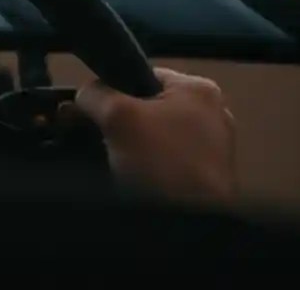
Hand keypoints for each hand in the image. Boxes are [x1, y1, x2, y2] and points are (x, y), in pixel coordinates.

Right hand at [75, 67, 236, 207]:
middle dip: (122, 124)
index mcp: (199, 88)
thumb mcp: (117, 118)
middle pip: (149, 108)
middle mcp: (214, 113)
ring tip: (120, 165)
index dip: (113, 92)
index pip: (143, 75)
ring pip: (157, 138)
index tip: (95, 114)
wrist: (191, 224)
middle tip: (104, 141)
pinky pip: (169, 163)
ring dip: (135, 150)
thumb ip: (95, 95)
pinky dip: (151, 170)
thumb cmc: (162, 162)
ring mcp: (215, 148)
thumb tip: (84, 94)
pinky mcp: (208, 177)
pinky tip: (138, 182)